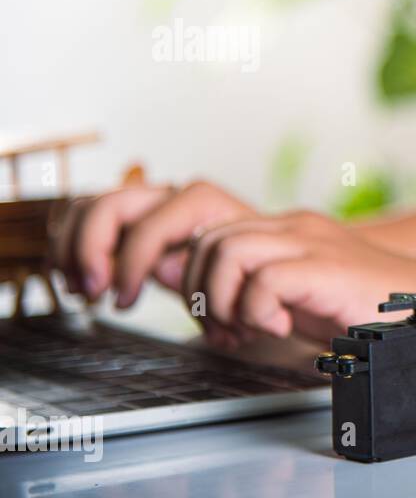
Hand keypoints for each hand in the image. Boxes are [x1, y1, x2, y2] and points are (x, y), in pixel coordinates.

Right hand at [53, 181, 252, 306]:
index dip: (129, 265)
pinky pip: (87, 221)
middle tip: (91, 293)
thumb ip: (205, 271)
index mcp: (202, 202)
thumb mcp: (242, 278)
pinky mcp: (133, 223)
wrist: (261, 267)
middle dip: (88, 250)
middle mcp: (170, 196)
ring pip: (89, 208)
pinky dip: (72, 248)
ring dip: (72, 248)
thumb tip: (167, 272)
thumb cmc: (255, 275)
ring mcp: (148, 205)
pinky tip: (76, 281)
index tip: (124, 301)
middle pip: (107, 205)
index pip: (147, 226)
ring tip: (80, 289)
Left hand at [182, 210, 415, 346]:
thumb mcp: (288, 299)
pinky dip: (258, 312)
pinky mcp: (326, 267)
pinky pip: (264, 279)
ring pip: (228, 251)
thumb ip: (237, 286)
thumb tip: (170, 277)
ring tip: (250, 330)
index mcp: (283, 229)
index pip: (207, 232)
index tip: (213, 325)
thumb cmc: (359, 310)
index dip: (194, 280)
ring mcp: (311, 242)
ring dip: (225, 302)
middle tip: (227, 333)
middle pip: (208, 240)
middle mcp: (293, 226)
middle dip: (202, 294)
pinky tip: (279, 329)